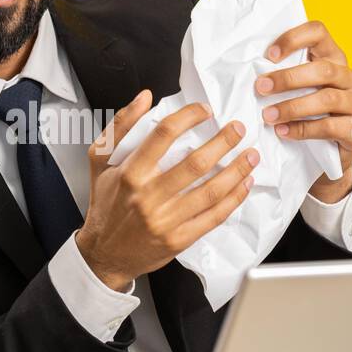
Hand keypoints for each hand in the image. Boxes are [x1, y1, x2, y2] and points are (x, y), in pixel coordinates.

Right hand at [76, 91, 258, 290]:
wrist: (104, 254)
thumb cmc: (105, 205)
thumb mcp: (100, 161)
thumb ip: (121, 126)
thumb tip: (145, 98)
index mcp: (130, 172)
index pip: (164, 134)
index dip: (189, 117)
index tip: (205, 110)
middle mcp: (148, 196)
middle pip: (195, 163)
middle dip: (223, 142)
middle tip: (238, 129)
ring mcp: (165, 220)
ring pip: (210, 191)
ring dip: (236, 171)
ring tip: (250, 155)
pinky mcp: (178, 239)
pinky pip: (213, 217)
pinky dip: (233, 199)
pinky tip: (244, 185)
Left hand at [254, 20, 351, 202]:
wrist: (324, 155)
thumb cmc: (304, 115)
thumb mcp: (294, 91)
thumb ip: (282, 75)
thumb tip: (248, 68)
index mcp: (334, 58)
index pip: (319, 32)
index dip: (294, 39)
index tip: (269, 55)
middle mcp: (350, 77)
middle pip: (324, 70)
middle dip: (288, 79)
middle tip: (260, 88)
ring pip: (328, 99)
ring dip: (293, 107)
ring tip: (267, 116)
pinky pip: (331, 127)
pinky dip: (304, 129)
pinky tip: (283, 132)